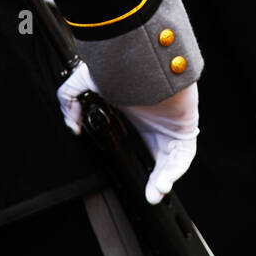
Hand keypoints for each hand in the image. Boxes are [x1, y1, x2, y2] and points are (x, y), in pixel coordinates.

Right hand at [56, 64, 199, 203]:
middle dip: (152, 181)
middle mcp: (154, 124)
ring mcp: (171, 127)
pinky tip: (161, 183)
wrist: (144, 60)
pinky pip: (183, 157)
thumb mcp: (85, 81)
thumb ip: (70, 100)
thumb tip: (73, 126)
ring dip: (162, 181)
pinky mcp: (185, 129)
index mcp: (135, 118)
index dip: (132, 165)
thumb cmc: (120, 67)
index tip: (128, 180)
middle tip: (144, 195)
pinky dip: (173, 172)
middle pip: (157, 160)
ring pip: (171, 163)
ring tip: (153, 193)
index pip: (136, 146)